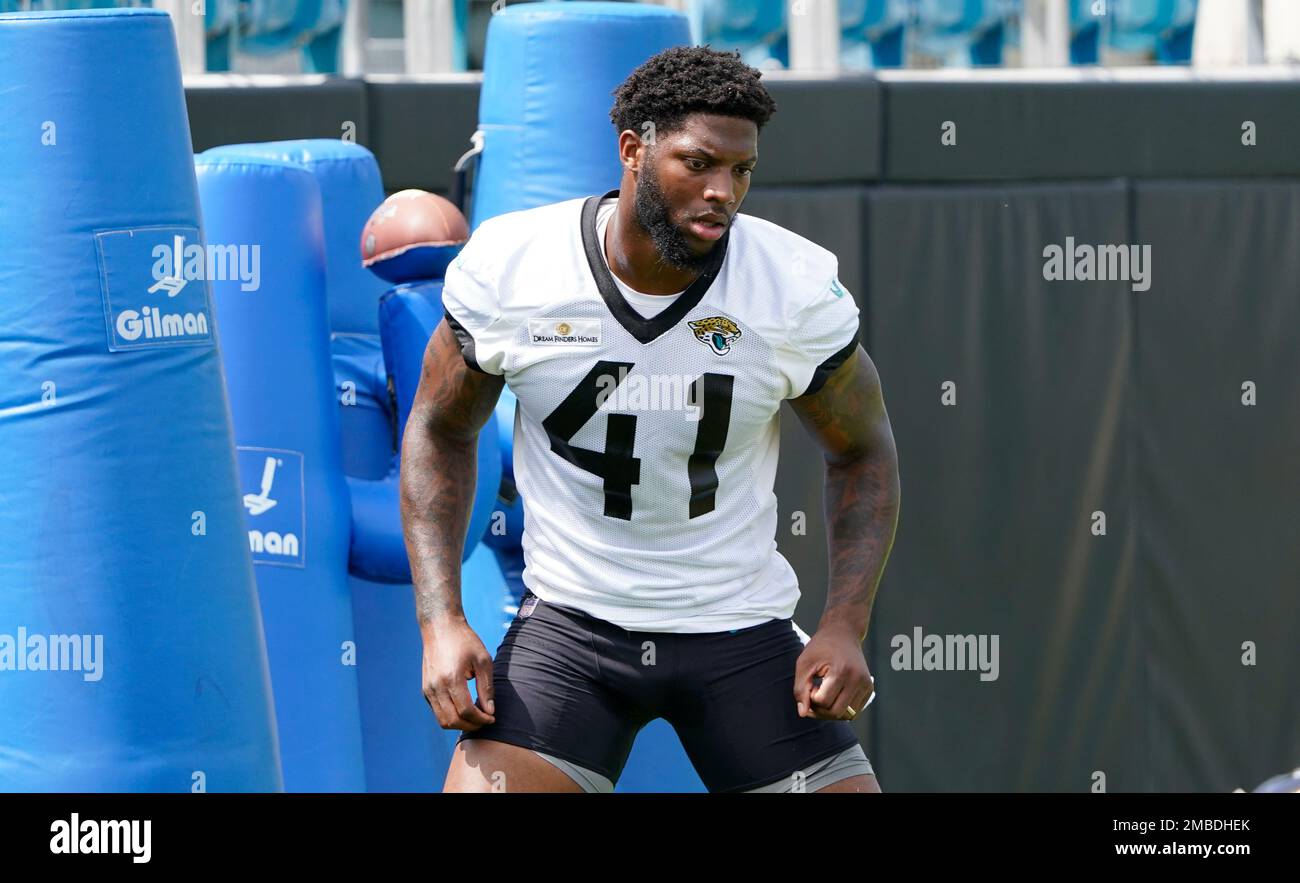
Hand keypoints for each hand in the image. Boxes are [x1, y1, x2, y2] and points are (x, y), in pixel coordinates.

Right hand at [421, 616, 495, 730]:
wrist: (440, 628)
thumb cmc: (465, 641)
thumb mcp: (483, 660)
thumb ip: (487, 687)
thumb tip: (490, 711)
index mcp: (451, 678)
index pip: (466, 711)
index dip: (481, 719)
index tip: (492, 717)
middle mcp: (436, 686)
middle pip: (453, 720)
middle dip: (471, 725)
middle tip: (485, 721)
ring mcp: (428, 689)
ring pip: (442, 720)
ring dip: (460, 725)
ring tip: (475, 719)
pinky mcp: (425, 690)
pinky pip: (437, 712)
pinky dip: (450, 717)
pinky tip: (464, 710)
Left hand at [793, 620, 874, 720]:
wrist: (843, 633)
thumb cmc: (821, 647)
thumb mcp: (804, 664)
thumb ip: (800, 689)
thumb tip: (803, 713)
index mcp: (841, 671)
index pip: (823, 701)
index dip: (811, 698)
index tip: (810, 685)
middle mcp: (857, 679)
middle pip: (836, 712)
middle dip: (820, 710)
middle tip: (814, 694)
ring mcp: (866, 685)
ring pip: (846, 715)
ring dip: (830, 711)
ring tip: (823, 694)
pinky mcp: (869, 689)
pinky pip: (854, 712)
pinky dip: (841, 709)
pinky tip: (833, 695)